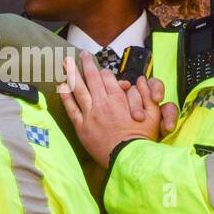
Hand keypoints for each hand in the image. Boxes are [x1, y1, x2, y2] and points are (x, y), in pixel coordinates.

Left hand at [58, 51, 162, 168]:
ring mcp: (90, 114)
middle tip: (81, 55)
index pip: (107, 77)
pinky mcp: (82, 127)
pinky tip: (61, 86)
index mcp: (118, 98)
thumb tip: (137, 83)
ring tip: (66, 62)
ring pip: (78, 88)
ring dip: (72, 73)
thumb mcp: (152, 114)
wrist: (129, 158)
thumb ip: (146, 96)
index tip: (101, 70)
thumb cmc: (141, 139)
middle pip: (91, 77)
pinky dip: (65, 96)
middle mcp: (102, 103)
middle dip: (86, 63)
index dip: (104, 72)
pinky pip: (71, 108)